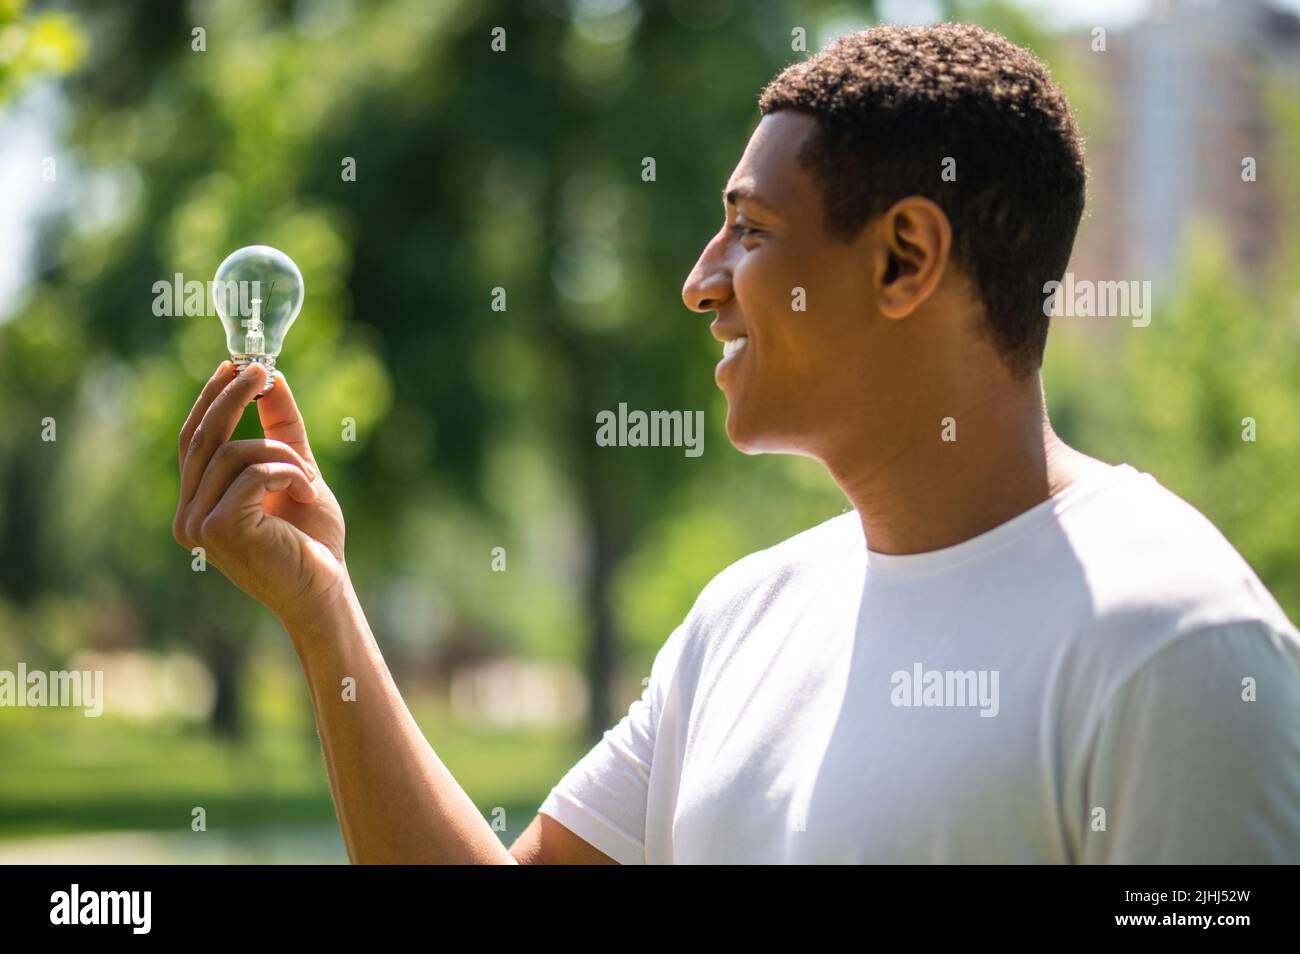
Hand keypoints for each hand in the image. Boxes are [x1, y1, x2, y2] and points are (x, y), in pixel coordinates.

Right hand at [173, 361, 348, 624]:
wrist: (325, 589)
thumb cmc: (312, 540)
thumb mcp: (297, 471)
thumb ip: (281, 430)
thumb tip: (273, 379)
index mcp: (197, 505)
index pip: (193, 442)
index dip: (210, 400)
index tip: (233, 366)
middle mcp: (187, 517)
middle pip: (202, 439)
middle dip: (232, 398)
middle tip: (260, 371)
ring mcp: (198, 526)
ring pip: (233, 453)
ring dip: (282, 455)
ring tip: (310, 480)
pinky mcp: (220, 530)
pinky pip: (254, 474)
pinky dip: (288, 473)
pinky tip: (309, 494)